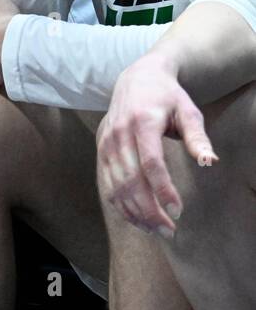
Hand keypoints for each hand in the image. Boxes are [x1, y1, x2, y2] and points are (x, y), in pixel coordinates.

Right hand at [99, 52, 216, 237]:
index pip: (151, 163)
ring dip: (134, 211)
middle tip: (169, 230)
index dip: (163, 190)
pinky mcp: (100, 149)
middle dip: (149, 209)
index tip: (178, 211)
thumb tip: (210, 162)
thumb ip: (198, 137)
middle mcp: (119, 133)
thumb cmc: (167, 97)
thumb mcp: (188, 111)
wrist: (136, 79)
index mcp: (142, 122)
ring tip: (155, 230)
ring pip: (116, 185)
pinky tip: (136, 218)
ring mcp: (106, 142)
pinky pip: (106, 182)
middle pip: (131, 179)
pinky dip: (120, 204)